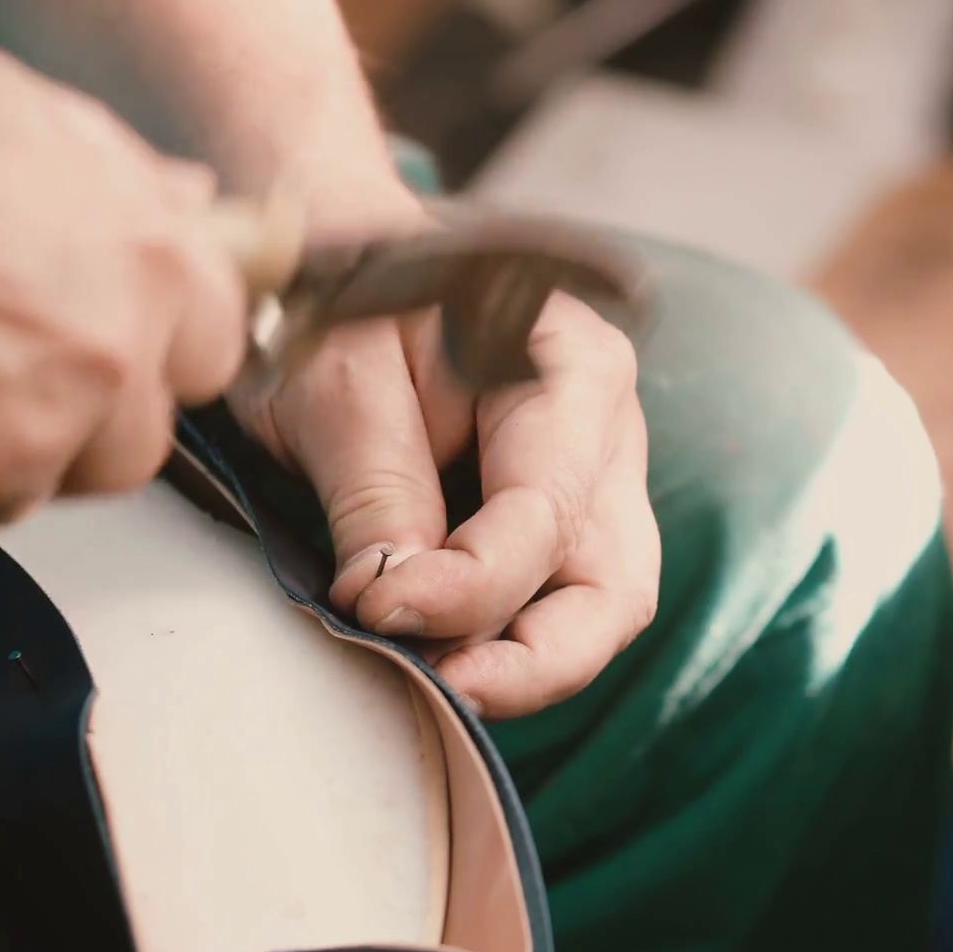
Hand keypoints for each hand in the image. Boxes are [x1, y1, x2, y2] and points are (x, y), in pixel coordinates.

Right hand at [0, 41, 245, 531]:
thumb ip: (109, 170)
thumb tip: (186, 200)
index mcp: (140, 236)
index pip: (219, 316)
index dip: (163, 323)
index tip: (126, 324)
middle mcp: (119, 327)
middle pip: (160, 405)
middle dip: (107, 396)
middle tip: (9, 354)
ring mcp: (63, 413)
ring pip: (87, 463)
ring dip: (31, 441)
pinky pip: (4, 499)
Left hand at [235, 277, 659, 719]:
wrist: (346, 257)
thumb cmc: (342, 305)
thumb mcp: (336, 382)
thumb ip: (378, 490)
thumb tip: (397, 607)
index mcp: (574, 371)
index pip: (544, 514)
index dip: (464, 584)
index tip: (370, 605)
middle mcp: (609, 432)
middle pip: (616, 586)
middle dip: (538, 662)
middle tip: (447, 694)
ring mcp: (597, 480)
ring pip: (601, 610)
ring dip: (525, 662)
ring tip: (437, 684)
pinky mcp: (565, 517)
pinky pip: (560, 603)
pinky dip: (507, 641)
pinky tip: (442, 654)